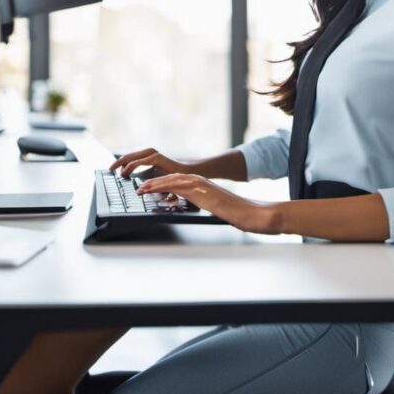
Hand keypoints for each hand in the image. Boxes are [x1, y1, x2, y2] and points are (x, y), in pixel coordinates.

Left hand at [109, 148, 190, 178]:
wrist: (186, 174)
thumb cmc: (169, 176)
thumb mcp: (152, 175)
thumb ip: (142, 175)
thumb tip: (131, 180)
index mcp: (148, 155)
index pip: (130, 157)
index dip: (119, 163)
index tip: (111, 170)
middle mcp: (149, 152)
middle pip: (128, 156)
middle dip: (117, 163)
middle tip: (109, 170)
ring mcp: (152, 154)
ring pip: (131, 157)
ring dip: (121, 164)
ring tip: (116, 173)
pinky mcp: (156, 158)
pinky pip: (138, 162)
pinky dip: (129, 168)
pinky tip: (125, 173)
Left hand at [138, 173, 278, 234]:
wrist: (253, 213)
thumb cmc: (238, 214)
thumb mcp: (216, 208)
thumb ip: (204, 205)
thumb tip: (196, 209)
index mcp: (203, 185)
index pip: (177, 182)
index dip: (162, 184)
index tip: (150, 189)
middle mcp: (200, 182)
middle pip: (171, 178)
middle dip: (154, 182)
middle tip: (140, 188)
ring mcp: (201, 186)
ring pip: (171, 181)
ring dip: (154, 184)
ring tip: (140, 189)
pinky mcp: (201, 193)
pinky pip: (176, 188)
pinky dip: (161, 188)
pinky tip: (152, 192)